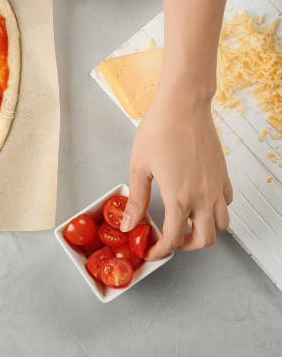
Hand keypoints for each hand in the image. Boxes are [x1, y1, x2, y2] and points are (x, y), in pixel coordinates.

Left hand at [121, 83, 231, 259]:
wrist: (183, 105)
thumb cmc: (160, 130)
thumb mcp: (139, 167)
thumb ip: (136, 199)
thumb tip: (129, 223)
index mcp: (179, 197)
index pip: (173, 238)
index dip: (160, 250)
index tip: (152, 251)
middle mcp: (203, 196)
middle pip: (205, 240)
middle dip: (185, 246)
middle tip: (169, 240)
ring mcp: (216, 186)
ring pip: (221, 224)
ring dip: (203, 230)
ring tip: (183, 223)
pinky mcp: (222, 175)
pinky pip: (226, 203)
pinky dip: (214, 210)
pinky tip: (197, 201)